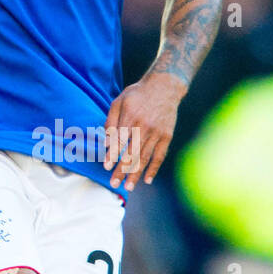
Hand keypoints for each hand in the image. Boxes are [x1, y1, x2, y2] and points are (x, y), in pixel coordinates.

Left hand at [103, 71, 186, 191]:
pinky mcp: (167, 136)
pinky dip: (154, 168)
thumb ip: (111, 121)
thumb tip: (105, 143)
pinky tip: (147, 180)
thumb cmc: (138, 95)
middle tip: (114, 183)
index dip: (113, 154)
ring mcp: (157, 132)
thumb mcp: (119, 101)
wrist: (165, 86)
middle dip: (122, 170)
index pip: (120, 140)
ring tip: (128, 187)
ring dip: (136, 174)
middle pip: (132, 152)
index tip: (106, 166)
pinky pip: (160, 155)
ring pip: (145, 157)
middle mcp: (144, 126)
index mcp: (130, 116)